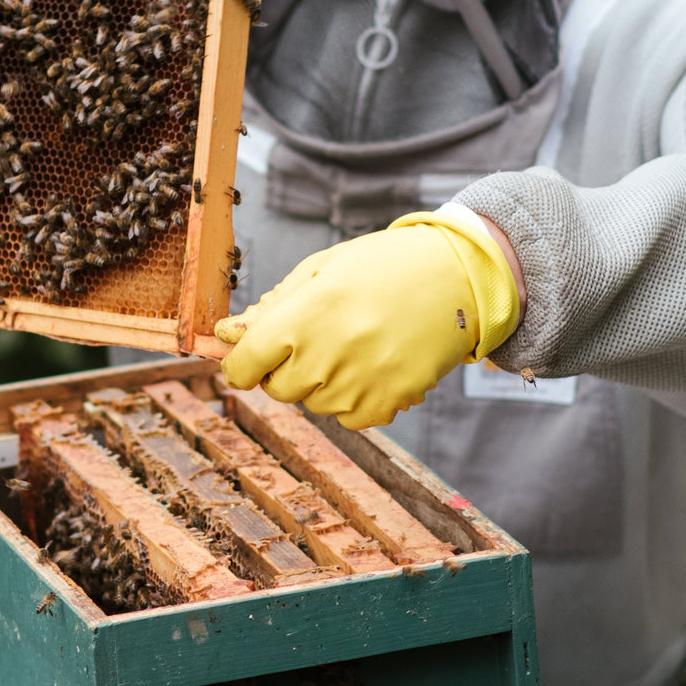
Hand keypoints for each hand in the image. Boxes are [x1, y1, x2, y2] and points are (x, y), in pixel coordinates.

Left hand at [214, 211, 520, 429]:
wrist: (459, 279)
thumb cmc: (384, 267)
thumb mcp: (321, 269)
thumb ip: (271, 308)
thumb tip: (226, 335)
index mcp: (307, 314)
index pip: (244, 366)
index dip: (240, 363)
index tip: (249, 356)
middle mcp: (330, 355)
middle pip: (277, 389)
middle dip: (285, 369)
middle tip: (318, 337)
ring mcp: (359, 385)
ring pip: (312, 404)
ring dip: (322, 382)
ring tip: (355, 343)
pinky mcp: (387, 404)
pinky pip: (347, 418)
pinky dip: (353, 398)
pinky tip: (374, 363)